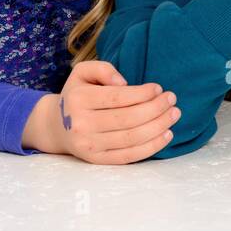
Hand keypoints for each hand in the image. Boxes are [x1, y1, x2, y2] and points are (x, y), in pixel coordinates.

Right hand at [27, 60, 179, 163]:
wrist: (57, 127)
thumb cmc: (77, 95)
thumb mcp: (82, 73)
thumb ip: (102, 69)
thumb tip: (124, 82)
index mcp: (79, 99)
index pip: (117, 98)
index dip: (142, 94)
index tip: (159, 88)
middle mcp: (82, 125)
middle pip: (128, 119)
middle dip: (156, 109)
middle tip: (172, 100)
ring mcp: (90, 146)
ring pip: (132, 138)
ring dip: (158, 127)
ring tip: (174, 115)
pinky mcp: (98, 161)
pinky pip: (129, 156)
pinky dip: (151, 147)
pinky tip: (166, 135)